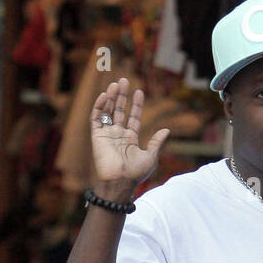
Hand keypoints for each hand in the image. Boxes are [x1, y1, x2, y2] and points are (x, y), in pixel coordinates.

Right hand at [90, 77, 169, 195]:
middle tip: (124, 81)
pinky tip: (104, 95)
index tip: (139, 92)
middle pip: (119, 111)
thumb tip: (166, 130)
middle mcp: (118, 136)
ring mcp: (107, 135)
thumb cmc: (135, 173)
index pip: (133, 118)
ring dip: (111, 98)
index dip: (136, 105)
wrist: (119, 182)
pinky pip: (95, 118)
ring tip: (115, 84)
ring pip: (107, 112)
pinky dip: (98, 106)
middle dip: (122, 96)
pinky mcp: (97, 136)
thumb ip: (156, 142)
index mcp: (130, 140)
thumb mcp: (151, 157)